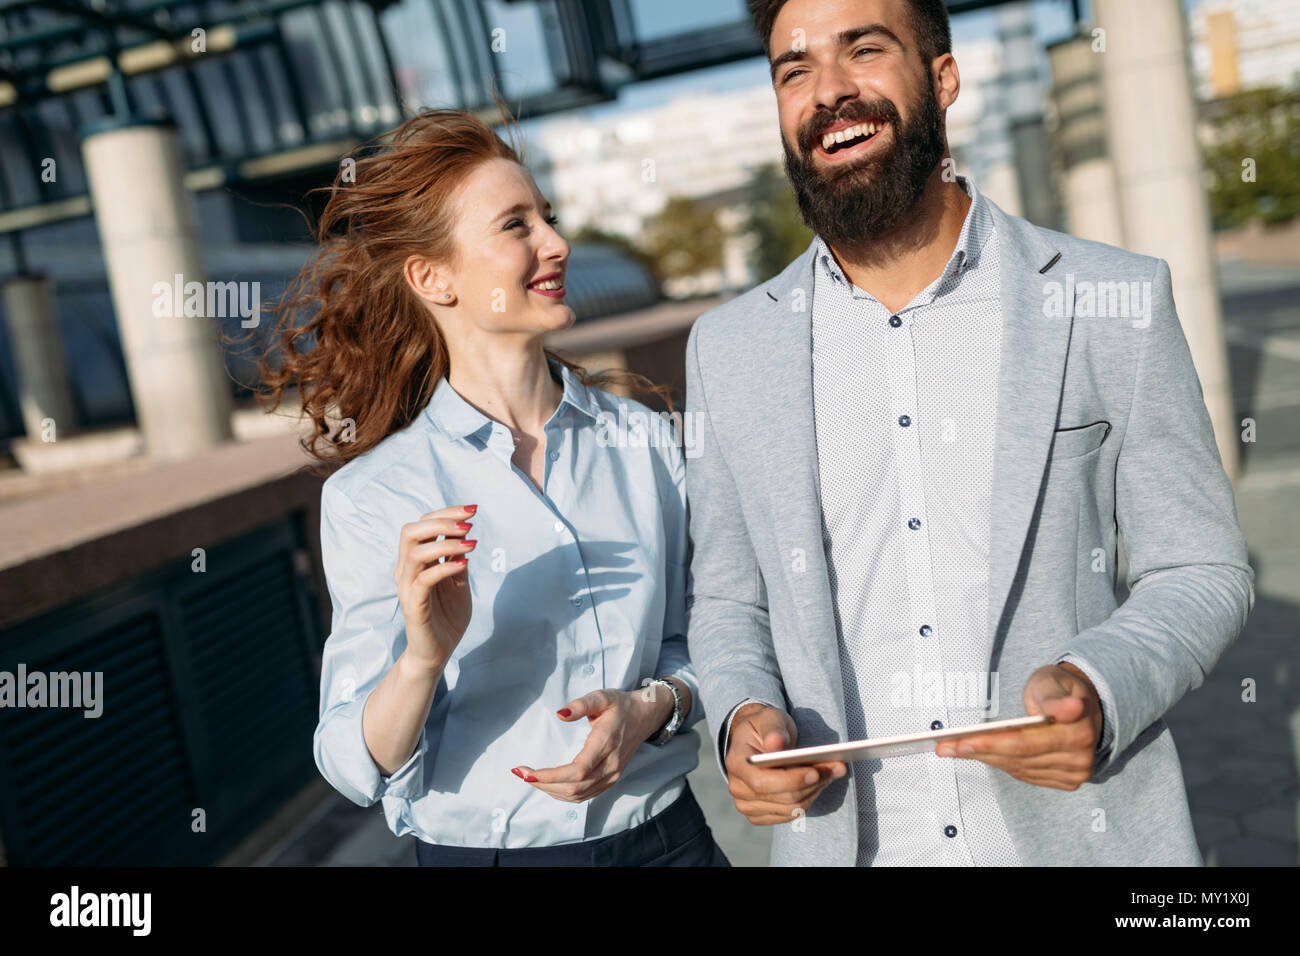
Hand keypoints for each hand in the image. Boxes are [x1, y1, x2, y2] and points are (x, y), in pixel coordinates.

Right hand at [394, 504, 476, 669]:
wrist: (438, 653)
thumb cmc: (448, 617)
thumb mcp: (459, 583)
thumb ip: (457, 560)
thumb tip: (466, 534)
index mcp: (416, 561)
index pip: (423, 525)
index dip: (446, 513)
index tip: (473, 510)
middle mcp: (407, 570)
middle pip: (411, 531)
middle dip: (441, 521)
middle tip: (469, 523)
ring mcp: (407, 587)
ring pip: (415, 552)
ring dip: (445, 542)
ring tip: (471, 543)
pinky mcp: (413, 606)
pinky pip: (423, 580)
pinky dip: (444, 567)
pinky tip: (464, 564)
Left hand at [512, 686, 672, 801]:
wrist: (645, 716)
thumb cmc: (620, 705)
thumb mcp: (602, 697)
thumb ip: (581, 704)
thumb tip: (560, 713)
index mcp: (605, 744)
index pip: (576, 771)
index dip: (549, 776)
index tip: (526, 772)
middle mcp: (610, 765)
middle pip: (573, 787)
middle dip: (543, 784)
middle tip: (521, 773)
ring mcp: (612, 775)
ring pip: (578, 795)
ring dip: (551, 791)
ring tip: (531, 778)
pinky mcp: (611, 779)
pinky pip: (585, 795)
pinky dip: (564, 794)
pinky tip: (550, 785)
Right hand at [724, 703, 845, 824]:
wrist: (757, 740)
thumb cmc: (765, 727)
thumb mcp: (770, 719)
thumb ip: (774, 730)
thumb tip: (776, 744)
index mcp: (735, 763)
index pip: (762, 782)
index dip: (790, 781)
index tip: (815, 771)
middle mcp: (738, 788)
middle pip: (782, 799)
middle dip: (813, 784)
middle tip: (837, 768)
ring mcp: (747, 805)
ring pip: (791, 809)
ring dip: (815, 792)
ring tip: (831, 773)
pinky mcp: (759, 815)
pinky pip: (790, 815)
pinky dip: (808, 799)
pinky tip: (817, 783)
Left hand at [935, 662, 1102, 789]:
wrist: (1084, 705)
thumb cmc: (1060, 690)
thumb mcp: (1054, 681)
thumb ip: (1055, 697)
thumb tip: (1071, 708)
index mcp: (1080, 731)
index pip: (1024, 743)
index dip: (990, 743)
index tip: (960, 741)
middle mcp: (1079, 758)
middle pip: (1017, 758)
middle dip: (978, 751)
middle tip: (944, 746)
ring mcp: (1073, 773)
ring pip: (1018, 768)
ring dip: (984, 758)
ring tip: (953, 749)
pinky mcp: (1065, 781)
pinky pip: (1024, 774)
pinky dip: (1000, 763)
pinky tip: (978, 754)